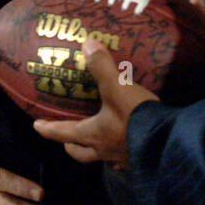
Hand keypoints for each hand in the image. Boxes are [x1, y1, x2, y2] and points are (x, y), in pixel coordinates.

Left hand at [34, 38, 156, 168]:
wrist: (168, 143)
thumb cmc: (135, 117)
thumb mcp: (117, 87)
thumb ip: (102, 66)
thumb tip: (86, 43)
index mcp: (93, 134)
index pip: (64, 132)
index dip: (49, 128)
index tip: (36, 126)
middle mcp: (104, 151)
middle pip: (79, 152)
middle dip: (70, 145)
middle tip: (65, 139)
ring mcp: (123, 159)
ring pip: (101, 157)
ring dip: (96, 150)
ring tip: (98, 139)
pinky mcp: (140, 161)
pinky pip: (123, 159)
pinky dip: (120, 152)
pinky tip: (127, 143)